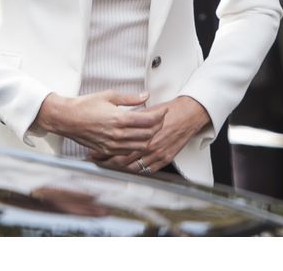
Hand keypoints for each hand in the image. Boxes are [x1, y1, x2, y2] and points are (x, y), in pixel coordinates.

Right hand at [34, 90, 164, 154]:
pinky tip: (138, 137)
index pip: (148, 120)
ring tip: (151, 128)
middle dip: (158, 126)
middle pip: (147, 135)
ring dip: (149, 138)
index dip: (160, 115)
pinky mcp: (106, 150)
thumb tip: (146, 96)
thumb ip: (131, 98)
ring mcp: (112, 145)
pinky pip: (128, 152)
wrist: (66, 119)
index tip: (164, 110)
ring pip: (140, 146)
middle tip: (160, 118)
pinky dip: (137, 145)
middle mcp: (117, 134)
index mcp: (119, 119)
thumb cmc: (85, 105)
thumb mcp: (110, 96)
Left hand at [89, 96, 210, 174]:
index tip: (94, 152)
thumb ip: (132, 117)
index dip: (104, 151)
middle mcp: (149, 145)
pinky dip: (136, 171)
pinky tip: (129, 169)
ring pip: (133, 168)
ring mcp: (157, 154)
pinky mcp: (165, 159)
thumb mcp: (147, 110)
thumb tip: (117, 121)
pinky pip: (147, 170)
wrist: (188, 115)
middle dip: (107, 163)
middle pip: (123, 161)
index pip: (118, 147)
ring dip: (119, 169)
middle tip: (97, 162)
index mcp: (143, 132)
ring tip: (108, 167)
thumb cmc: (169, 111)